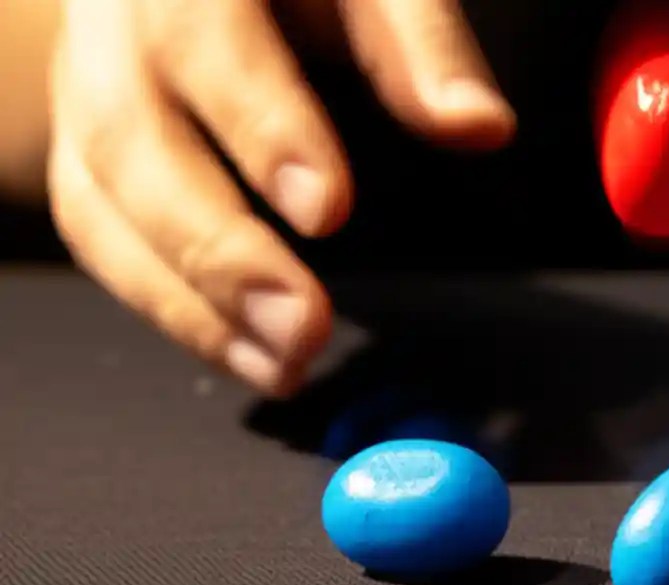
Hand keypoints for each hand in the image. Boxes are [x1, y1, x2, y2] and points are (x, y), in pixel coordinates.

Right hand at [48, 0, 515, 395]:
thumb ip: (418, 47)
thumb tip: (479, 125)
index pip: (205, 38)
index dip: (262, 128)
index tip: (326, 209)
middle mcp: (113, 29)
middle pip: (132, 140)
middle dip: (219, 248)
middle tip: (301, 325)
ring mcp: (84, 91)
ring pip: (100, 204)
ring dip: (190, 302)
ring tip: (284, 363)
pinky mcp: (85, 152)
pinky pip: (100, 236)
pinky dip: (170, 305)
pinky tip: (241, 351)